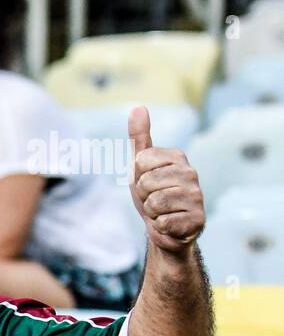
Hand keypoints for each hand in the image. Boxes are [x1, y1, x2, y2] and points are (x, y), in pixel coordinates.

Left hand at [129, 106, 204, 253]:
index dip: (137, 175)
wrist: (165, 228)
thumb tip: (138, 106)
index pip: (140, 160)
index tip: (147, 181)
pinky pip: (163, 221)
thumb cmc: (152, 194)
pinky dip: (160, 226)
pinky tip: (170, 223)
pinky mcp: (198, 219)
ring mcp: (197, 196)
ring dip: (151, 212)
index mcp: (177, 157)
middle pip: (146, 182)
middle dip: (143, 196)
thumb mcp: (140, 166)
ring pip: (154, 202)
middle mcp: (191, 173)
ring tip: (162, 211)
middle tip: (154, 199)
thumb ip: (139, 137)